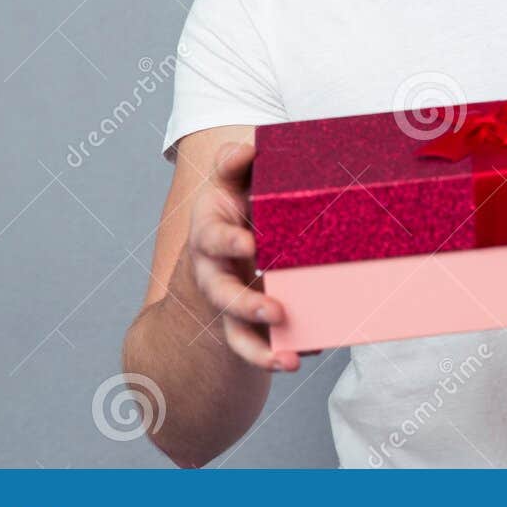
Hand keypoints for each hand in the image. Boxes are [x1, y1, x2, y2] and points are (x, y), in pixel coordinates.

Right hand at [185, 140, 299, 371]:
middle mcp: (213, 270)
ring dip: (259, 341)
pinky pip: (252, 347)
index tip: (250, 244)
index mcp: (210, 231)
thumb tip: (248, 147)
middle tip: (275, 309)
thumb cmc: (236, 207)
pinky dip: (271, 357)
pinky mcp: (244, 323)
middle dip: (245, 302)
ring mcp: (228, 300)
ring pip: (234, 327)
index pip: (211, 237)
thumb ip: (236, 164)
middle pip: (220, 292)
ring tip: (288, 356)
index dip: (228, 242)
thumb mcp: (231, 182)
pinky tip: (296, 359)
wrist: (221, 248)